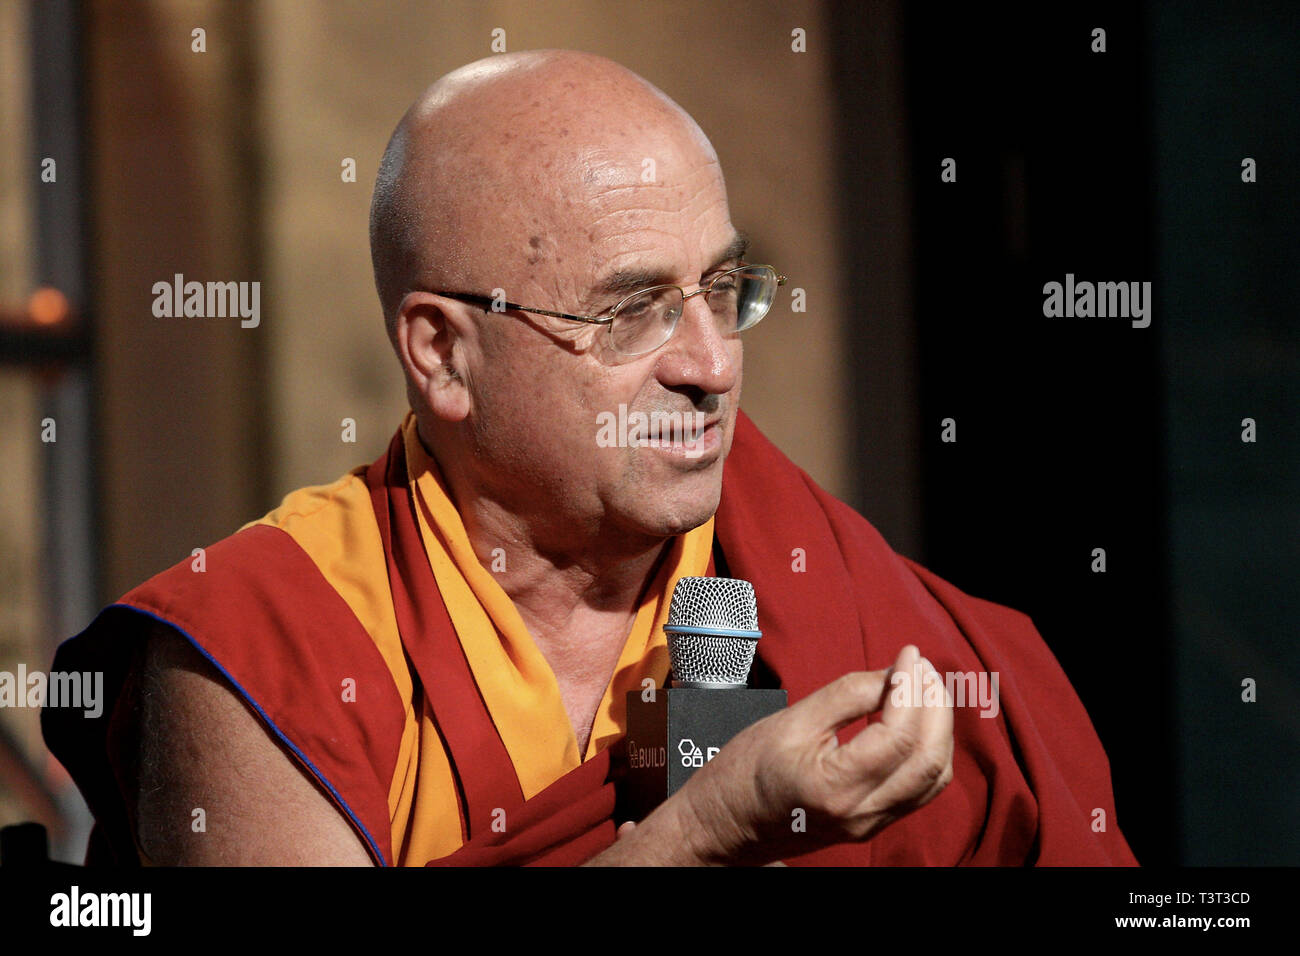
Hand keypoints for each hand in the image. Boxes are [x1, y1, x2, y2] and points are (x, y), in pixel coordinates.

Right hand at [673, 644, 953, 864]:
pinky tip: (917, 721)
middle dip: (935, 707)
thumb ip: (847, 695)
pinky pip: (921, 789)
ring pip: (934, 777)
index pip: (898, 736)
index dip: (912, 689)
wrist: (724, 824)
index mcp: (834, 786)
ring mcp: (870, 825)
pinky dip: (929, 751)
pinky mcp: (872, 824)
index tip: (908, 654)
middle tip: (921, 667)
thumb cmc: (745, 771)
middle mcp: (860, 814)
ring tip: (924, 688)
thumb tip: (895, 672)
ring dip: (939, 729)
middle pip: (928, 759)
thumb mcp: (791, 721)